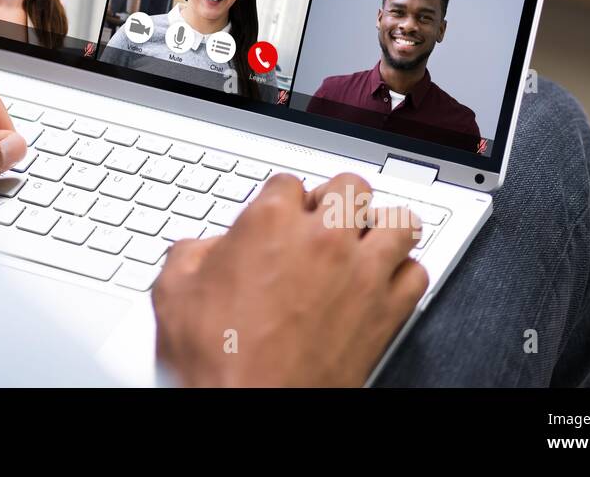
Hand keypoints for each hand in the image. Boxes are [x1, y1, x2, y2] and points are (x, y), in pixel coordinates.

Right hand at [152, 172, 427, 386]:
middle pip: (352, 186)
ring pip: (398, 221)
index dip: (281, 200)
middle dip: (337, 199)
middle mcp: (322, 240)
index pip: (288, 182)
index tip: (278, 217)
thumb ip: (193, 253)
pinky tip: (383, 280)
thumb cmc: (217, 360)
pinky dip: (403, 273)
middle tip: (323, 220)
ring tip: (364, 240)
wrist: (248, 408)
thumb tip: (206, 249)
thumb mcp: (173, 291)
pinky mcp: (386, 313)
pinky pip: (416, 274)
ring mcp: (361, 274)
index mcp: (269, 223)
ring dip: (381, 227)